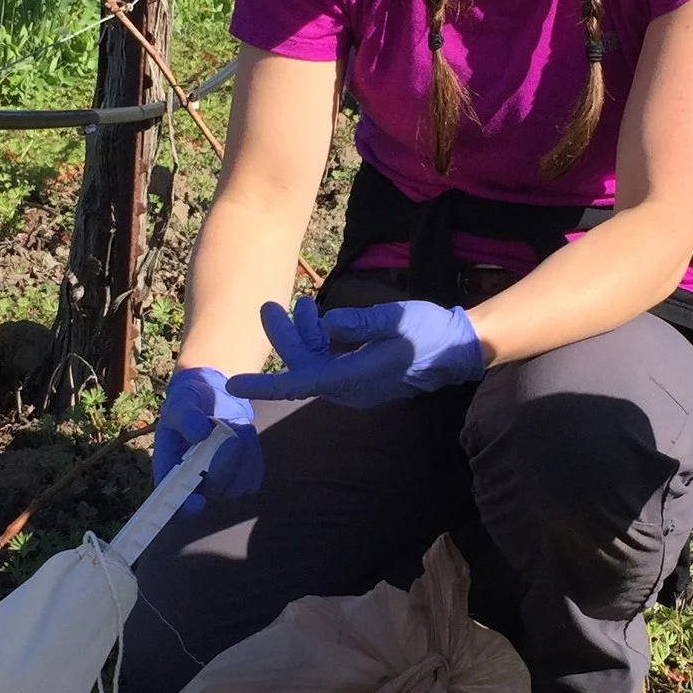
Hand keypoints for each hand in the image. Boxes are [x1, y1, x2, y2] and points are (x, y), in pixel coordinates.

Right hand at [153, 367, 263, 516]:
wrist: (212, 395)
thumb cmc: (187, 400)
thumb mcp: (180, 402)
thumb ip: (186, 416)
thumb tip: (199, 434)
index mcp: (170, 467)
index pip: (174, 499)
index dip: (186, 505)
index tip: (198, 500)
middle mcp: (193, 481)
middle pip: (214, 491)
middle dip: (224, 467)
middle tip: (230, 438)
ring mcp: (219, 480)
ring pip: (238, 486)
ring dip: (243, 457)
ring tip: (235, 428)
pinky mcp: (241, 475)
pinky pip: (254, 477)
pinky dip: (254, 455)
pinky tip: (244, 434)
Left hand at [228, 297, 484, 409]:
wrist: (458, 348)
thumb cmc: (430, 332)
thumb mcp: (396, 320)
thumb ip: (360, 323)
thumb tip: (328, 324)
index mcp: (355, 378)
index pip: (300, 383)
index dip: (265, 383)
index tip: (234, 383)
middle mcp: (350, 388)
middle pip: (302, 368)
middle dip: (284, 339)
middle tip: (270, 306)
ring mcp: (355, 384)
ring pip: (314, 363)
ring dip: (302, 336)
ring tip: (299, 305)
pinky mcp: (361, 375)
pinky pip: (328, 362)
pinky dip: (319, 341)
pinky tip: (319, 318)